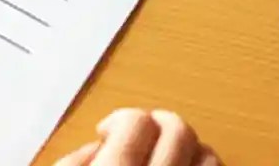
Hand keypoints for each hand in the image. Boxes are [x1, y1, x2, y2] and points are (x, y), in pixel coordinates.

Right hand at [54, 108, 220, 165]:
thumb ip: (69, 163)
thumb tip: (93, 147)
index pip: (137, 120)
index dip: (120, 118)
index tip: (108, 131)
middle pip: (177, 129)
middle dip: (157, 125)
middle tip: (139, 137)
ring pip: (209, 155)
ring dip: (189, 148)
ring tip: (165, 157)